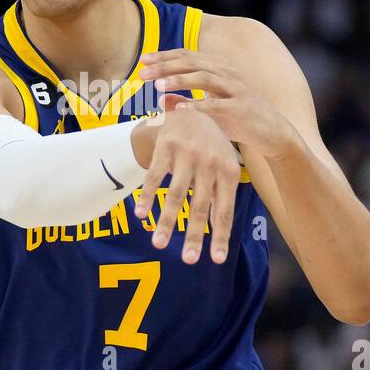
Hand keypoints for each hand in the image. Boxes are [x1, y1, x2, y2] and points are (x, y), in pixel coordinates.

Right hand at [130, 108, 240, 264]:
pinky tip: (140, 215)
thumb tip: (218, 233)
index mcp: (229, 171)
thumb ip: (220, 195)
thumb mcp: (223, 166)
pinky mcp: (167, 145)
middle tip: (188, 261)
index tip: (215, 260)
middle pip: (200, 206)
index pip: (224, 210)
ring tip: (159, 244)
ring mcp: (188, 154)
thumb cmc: (211, 146)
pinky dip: (147, 197)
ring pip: (175, 195)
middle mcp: (210, 162)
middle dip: (193, 236)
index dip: (220, 236)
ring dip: (166, 222)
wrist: (192, 109)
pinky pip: (155, 176)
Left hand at [139, 48, 297, 158]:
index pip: (187, 55)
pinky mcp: (241, 107)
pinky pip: (217, 104)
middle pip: (192, 62)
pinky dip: (198, 105)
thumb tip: (161, 98)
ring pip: (204, 78)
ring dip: (178, 80)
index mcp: (219, 68)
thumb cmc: (238, 119)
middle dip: (165, 66)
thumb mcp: (210, 108)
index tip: (142, 61)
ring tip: (157, 86)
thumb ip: (187, 100)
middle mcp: (227, 73)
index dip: (164, 56)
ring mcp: (235, 89)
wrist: (273, 133)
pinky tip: (180, 109)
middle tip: (142, 73)